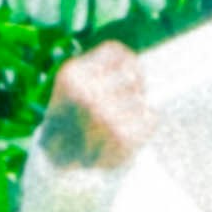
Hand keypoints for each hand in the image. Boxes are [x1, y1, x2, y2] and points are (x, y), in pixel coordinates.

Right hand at [39, 42, 152, 170]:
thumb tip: (143, 67)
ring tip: (120, 120)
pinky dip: (145, 123)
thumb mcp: (76, 84)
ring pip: (142, 97)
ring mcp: (105, 116)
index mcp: (73, 75)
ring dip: (138, 107)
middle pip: (132, 74)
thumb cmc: (74, 114)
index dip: (128, 62)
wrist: (60, 159)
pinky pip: (151, 117)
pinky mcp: (123, 136)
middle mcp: (87, 93)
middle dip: (134, 86)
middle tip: (123, 102)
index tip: (128, 76)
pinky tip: (127, 132)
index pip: (116, 52)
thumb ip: (103, 70)